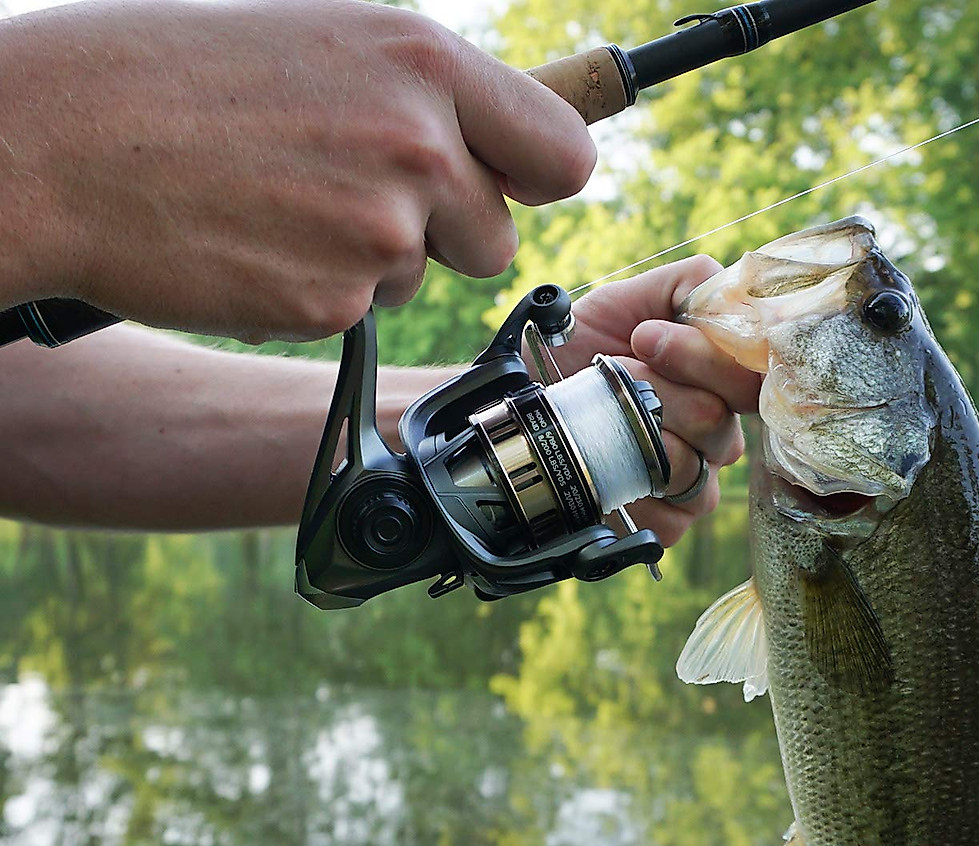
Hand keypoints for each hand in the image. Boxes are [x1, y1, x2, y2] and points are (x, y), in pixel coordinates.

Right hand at [0, 0, 594, 340]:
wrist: (60, 141)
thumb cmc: (182, 80)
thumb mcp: (326, 45)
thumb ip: (430, 100)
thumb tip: (513, 155)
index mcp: (423, 62)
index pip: (563, 154)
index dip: (538, 178)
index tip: (514, 184)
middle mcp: (420, 146)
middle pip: (496, 238)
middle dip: (441, 232)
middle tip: (348, 193)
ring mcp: (379, 231)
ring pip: (424, 278)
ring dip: (372, 260)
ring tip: (283, 204)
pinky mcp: (335, 301)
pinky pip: (362, 313)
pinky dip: (318, 291)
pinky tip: (257, 244)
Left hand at [544, 257, 760, 545]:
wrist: (524, 400)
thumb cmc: (577, 351)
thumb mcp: (626, 300)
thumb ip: (691, 284)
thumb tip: (739, 294)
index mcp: (720, 384)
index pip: (750, 381)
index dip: (702, 358)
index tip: (645, 337)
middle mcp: (718, 436)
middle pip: (718, 423)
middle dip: (655, 390)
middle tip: (613, 373)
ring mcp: (696, 483)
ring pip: (692, 469)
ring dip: (634, 436)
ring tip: (600, 418)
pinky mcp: (668, 523)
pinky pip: (671, 516)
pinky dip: (629, 488)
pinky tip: (604, 466)